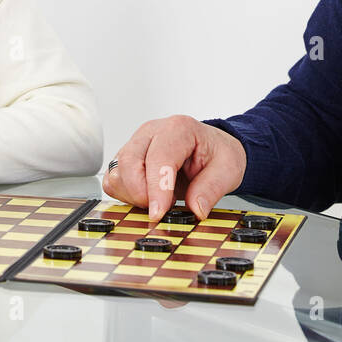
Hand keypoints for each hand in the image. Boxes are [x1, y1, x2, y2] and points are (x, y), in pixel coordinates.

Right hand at [103, 115, 245, 222]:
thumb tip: (196, 209)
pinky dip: (125, 194)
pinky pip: (113, 180)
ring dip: (133, 195)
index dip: (156, 189)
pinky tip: (147, 196)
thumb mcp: (228, 169)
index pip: (158, 158)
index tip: (158, 213)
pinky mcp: (126, 158)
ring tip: (160, 199)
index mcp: (178, 128)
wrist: (211, 148)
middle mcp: (152, 132)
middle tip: (162, 208)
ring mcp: (136, 144)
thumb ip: (212, 189)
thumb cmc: (217, 154)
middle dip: (141, 194)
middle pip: (129, 162)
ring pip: (117, 172)